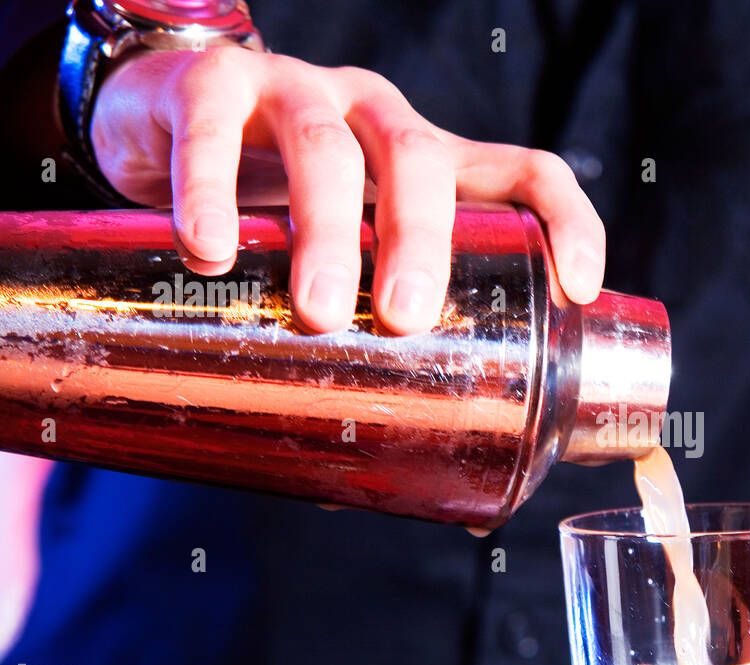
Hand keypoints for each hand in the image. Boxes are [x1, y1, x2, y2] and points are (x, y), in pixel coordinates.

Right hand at [89, 47, 605, 333]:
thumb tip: (401, 485)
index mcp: (433, 166)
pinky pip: (214, 127)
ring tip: (318, 310)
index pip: (525, 173)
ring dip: (328, 230)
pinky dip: (211, 189)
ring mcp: (297, 92)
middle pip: (420, 161)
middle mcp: (378, 118)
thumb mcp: (350, 259)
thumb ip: (375, 343)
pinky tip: (212, 252)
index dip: (567, 222)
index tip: (578, 289)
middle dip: (422, 241)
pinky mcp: (211, 87)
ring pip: (326, 146)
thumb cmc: (280, 211)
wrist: (164, 120)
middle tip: (403, 321)